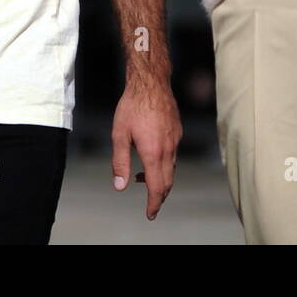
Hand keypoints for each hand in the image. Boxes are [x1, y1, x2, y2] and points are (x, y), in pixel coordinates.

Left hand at [111, 77, 181, 220]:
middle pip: (167, 182)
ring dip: (160, 179)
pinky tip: (152, 157)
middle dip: (159, 196)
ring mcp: (175, 140)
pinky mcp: (177, 131)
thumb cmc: (132, 106)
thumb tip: (120, 186)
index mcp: (153, 152)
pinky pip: (173, 155)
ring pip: (171, 169)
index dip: (153, 204)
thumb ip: (120, 162)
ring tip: (143, 178)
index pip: (157, 187)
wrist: (151, 82)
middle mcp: (168, 149)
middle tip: (150, 204)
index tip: (150, 214)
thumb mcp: (119, 134)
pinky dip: (164, 165)